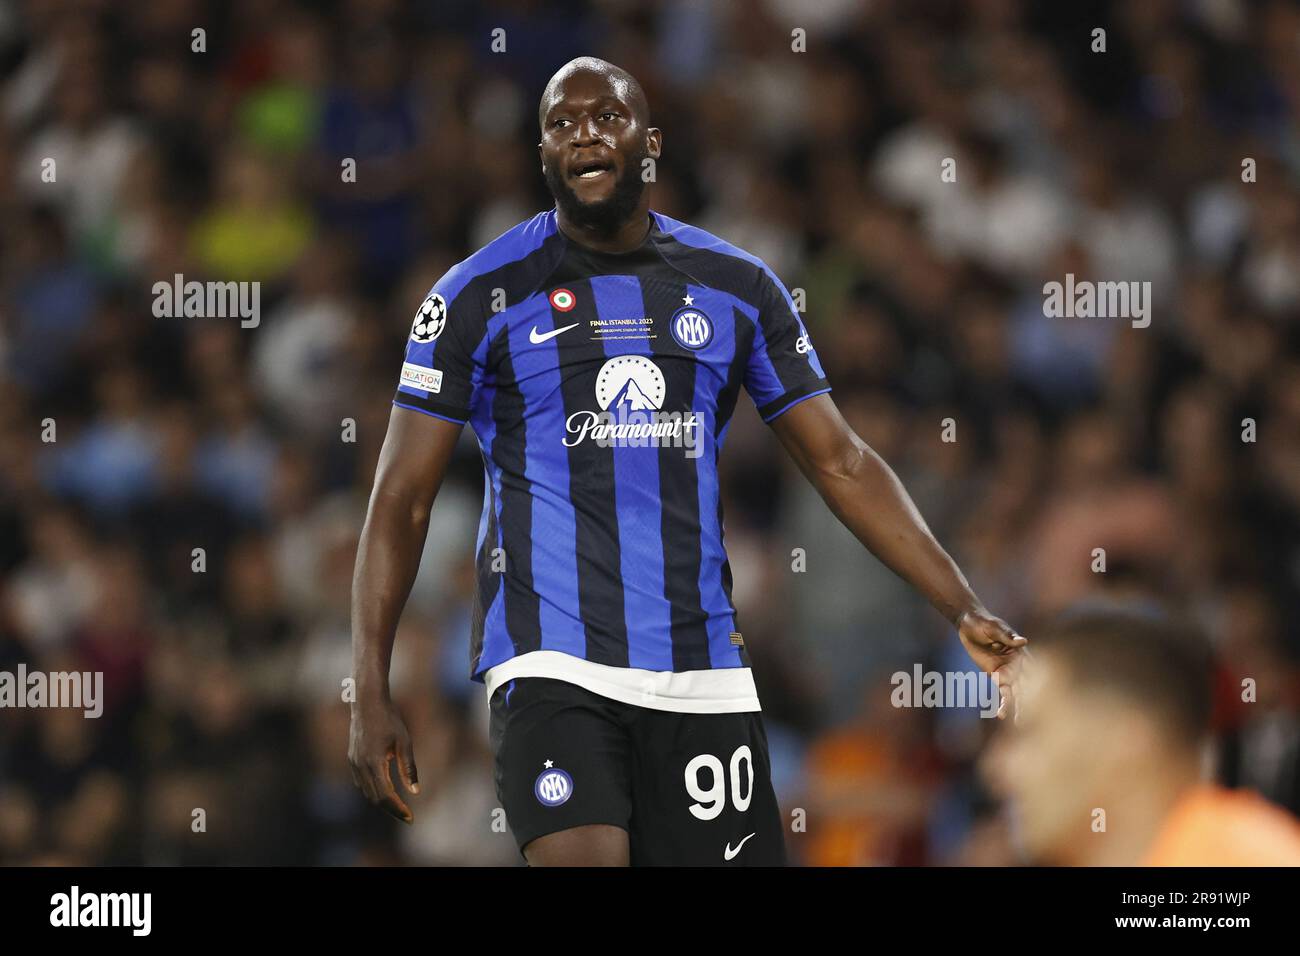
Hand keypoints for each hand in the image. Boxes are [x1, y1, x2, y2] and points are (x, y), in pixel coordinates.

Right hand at [348, 693, 419, 822]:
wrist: (367, 703)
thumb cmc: (390, 719)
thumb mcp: (405, 742)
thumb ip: (409, 768)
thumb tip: (415, 792)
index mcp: (374, 762)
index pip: (386, 796)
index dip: (398, 809)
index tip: (410, 818)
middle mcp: (361, 765)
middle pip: (375, 798)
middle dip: (392, 809)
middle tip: (408, 816)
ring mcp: (354, 763)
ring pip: (367, 792)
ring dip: (382, 801)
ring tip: (399, 806)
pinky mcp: (352, 759)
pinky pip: (362, 783)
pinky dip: (373, 791)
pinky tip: (385, 790)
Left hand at [956, 607, 1027, 720]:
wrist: (968, 624)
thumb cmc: (984, 622)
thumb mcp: (994, 627)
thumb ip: (1007, 636)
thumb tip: (1023, 641)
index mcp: (1021, 651)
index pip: (1032, 668)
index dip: (1038, 681)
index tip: (1044, 695)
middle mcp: (1017, 664)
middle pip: (1026, 684)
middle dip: (1030, 699)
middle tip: (1032, 716)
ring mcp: (1006, 671)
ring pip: (1015, 691)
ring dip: (1018, 705)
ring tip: (1019, 721)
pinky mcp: (995, 675)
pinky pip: (1001, 691)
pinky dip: (1003, 702)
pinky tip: (1002, 714)